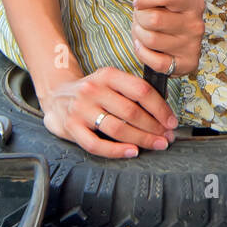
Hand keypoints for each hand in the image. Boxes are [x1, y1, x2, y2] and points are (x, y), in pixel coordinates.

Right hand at [38, 67, 177, 158]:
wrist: (55, 95)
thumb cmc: (91, 92)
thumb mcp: (109, 82)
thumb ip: (131, 92)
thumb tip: (163, 111)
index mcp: (107, 75)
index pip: (141, 90)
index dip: (160, 108)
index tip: (171, 121)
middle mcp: (93, 89)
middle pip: (131, 111)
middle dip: (154, 127)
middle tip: (167, 137)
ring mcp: (81, 109)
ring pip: (117, 128)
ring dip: (142, 139)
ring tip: (156, 144)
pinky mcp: (71, 126)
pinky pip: (96, 144)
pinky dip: (117, 151)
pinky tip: (132, 152)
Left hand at [132, 0, 205, 75]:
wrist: (178, 38)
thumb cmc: (164, 13)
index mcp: (193, 3)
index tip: (139, 1)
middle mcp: (196, 24)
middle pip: (154, 19)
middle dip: (139, 18)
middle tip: (141, 19)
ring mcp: (192, 46)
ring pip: (151, 39)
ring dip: (139, 35)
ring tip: (143, 32)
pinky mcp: (187, 64)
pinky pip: (155, 61)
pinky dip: (143, 53)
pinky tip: (145, 47)